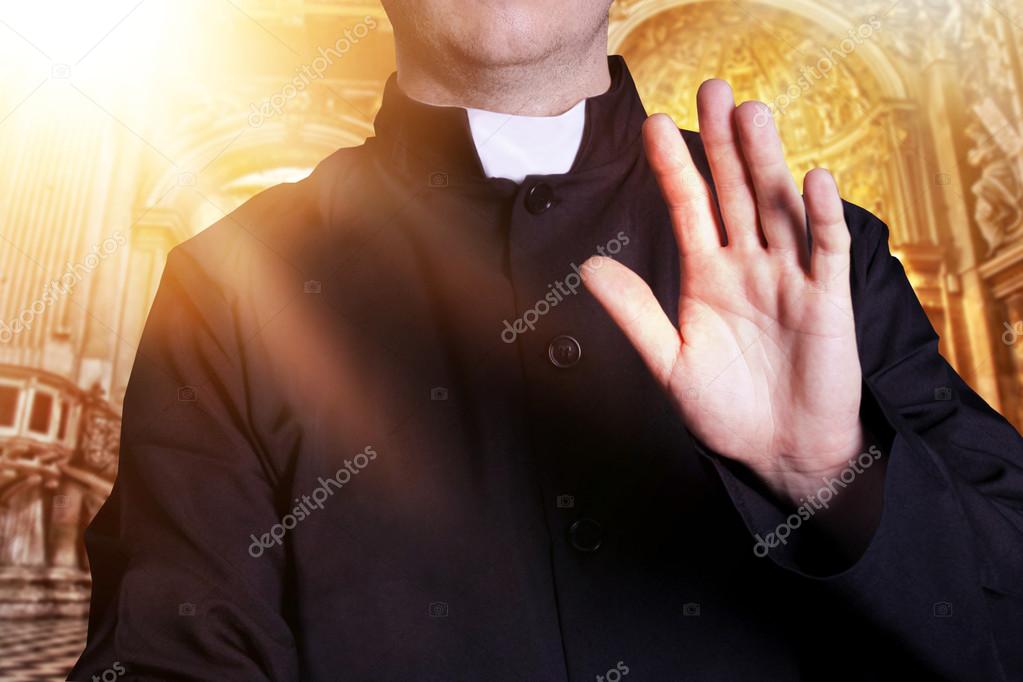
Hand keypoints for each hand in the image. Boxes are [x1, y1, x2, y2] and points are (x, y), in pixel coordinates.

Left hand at [583, 80, 863, 505]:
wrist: (779, 454)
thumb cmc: (726, 411)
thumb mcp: (670, 362)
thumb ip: (635, 314)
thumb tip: (589, 267)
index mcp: (708, 277)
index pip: (689, 209)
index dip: (673, 169)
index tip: (653, 126)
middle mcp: (749, 267)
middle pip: (735, 193)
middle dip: (723, 144)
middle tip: (713, 91)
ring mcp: (790, 279)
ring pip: (777, 209)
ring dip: (767, 163)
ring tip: (752, 115)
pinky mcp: (828, 301)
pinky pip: (825, 251)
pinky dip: (821, 217)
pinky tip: (812, 179)